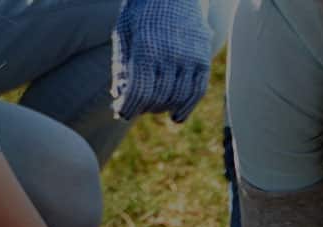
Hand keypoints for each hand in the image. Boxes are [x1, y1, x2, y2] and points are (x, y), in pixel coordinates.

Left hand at [110, 0, 212, 122]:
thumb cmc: (142, 13)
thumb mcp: (124, 34)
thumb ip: (121, 66)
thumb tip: (119, 97)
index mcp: (146, 48)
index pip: (139, 92)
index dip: (129, 107)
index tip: (122, 113)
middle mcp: (171, 55)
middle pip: (158, 98)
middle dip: (144, 107)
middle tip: (136, 107)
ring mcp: (190, 58)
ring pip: (177, 98)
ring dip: (163, 108)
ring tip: (153, 107)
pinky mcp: (203, 60)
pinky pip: (197, 91)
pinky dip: (186, 108)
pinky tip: (176, 117)